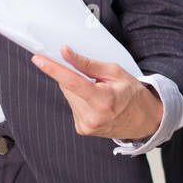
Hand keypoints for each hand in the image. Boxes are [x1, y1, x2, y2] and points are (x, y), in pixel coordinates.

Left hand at [31, 46, 163, 140]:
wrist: (144, 121)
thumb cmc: (132, 94)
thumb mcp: (115, 72)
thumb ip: (88, 64)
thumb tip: (66, 53)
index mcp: (103, 100)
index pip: (73, 82)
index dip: (53, 69)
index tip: (38, 59)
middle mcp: (92, 116)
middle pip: (68, 86)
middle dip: (73, 76)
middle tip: (92, 77)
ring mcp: (86, 125)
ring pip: (68, 95)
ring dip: (77, 89)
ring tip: (98, 92)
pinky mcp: (82, 129)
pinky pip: (72, 105)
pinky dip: (79, 99)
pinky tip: (95, 102)